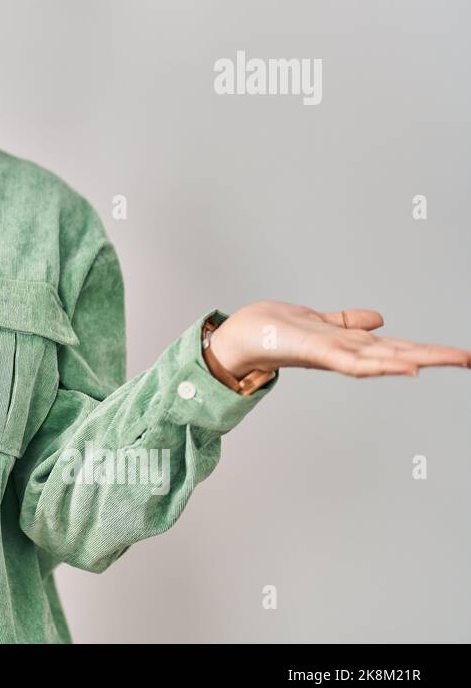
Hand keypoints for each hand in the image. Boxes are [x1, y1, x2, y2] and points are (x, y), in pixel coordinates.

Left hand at [208, 300, 470, 378]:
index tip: (462, 355)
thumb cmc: (272, 330)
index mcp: (350, 344)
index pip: (396, 347)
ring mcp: (333, 354)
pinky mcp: (315, 352)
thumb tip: (379, 319)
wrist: (237, 337)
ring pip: (384, 358)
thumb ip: (347, 322)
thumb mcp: (319, 321)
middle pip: (399, 354)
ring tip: (453, 359)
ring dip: (419, 360)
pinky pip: (353, 361)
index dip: (428, 350)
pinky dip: (379, 365)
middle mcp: (346, 352)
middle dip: (436, 357)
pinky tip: (405, 368)